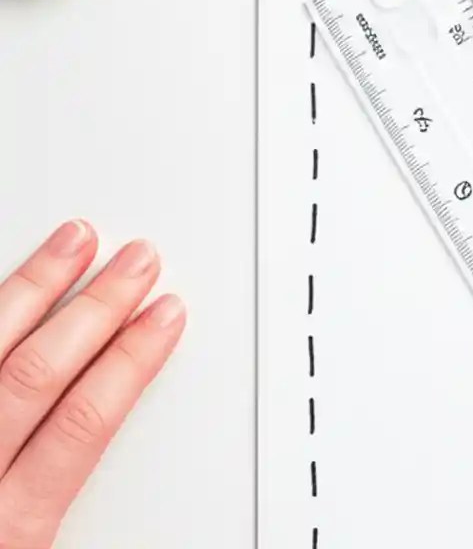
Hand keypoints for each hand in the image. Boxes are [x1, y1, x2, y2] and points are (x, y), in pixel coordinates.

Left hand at [0, 221, 184, 548]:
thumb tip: (91, 449)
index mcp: (7, 530)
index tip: (162, 317)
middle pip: (33, 374)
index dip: (131, 360)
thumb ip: (45, 519)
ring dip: (30, 291)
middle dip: (95, 308)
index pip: (83, 423)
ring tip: (71, 246)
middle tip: (136, 262)